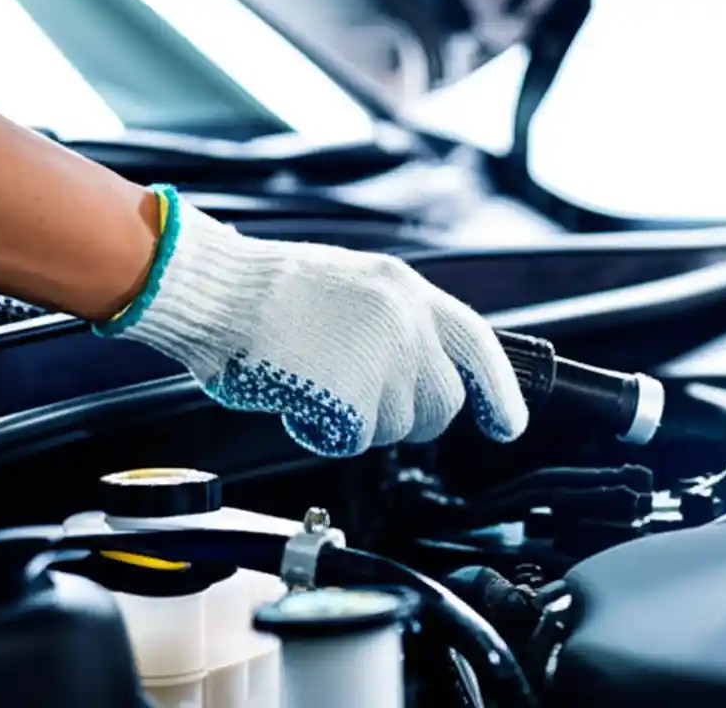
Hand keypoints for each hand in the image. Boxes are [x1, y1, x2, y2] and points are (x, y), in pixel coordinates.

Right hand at [95, 186, 527, 456]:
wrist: (217, 289)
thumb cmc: (268, 292)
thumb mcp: (353, 286)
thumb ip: (398, 323)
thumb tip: (426, 371)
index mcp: (405, 289)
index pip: (477, 344)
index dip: (498, 391)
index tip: (508, 423)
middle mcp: (404, 320)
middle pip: (442, 404)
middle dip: (409, 416)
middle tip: (359, 399)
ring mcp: (382, 357)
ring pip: (398, 427)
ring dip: (360, 422)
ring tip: (318, 382)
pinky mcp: (353, 392)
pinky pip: (354, 439)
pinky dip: (325, 431)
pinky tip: (300, 396)